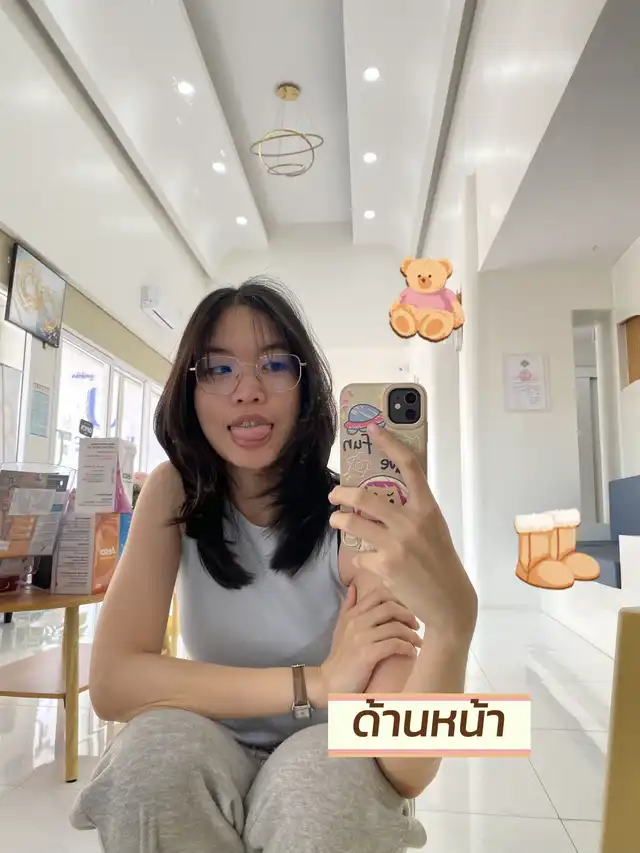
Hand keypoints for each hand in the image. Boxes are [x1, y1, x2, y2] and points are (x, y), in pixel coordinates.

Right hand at [319, 584, 421, 696]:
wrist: (330, 681)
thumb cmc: (339, 655)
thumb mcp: (341, 627)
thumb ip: (348, 606)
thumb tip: (354, 586)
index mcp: (352, 614)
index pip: (378, 595)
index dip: (397, 600)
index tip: (406, 611)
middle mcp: (357, 622)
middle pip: (390, 607)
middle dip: (408, 615)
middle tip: (416, 625)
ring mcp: (362, 638)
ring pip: (395, 627)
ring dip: (411, 634)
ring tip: (417, 642)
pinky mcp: (368, 654)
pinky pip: (394, 645)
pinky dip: (407, 648)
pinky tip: (411, 652)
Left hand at [328, 424, 476, 641]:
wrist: (449, 600)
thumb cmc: (440, 560)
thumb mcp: (433, 528)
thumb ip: (412, 511)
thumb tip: (381, 497)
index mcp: (427, 507)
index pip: (409, 466)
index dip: (390, 443)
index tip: (373, 429)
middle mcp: (411, 521)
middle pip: (365, 495)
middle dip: (342, 493)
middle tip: (334, 494)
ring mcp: (396, 544)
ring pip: (353, 522)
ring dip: (338, 520)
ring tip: (336, 520)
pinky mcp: (384, 566)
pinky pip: (360, 554)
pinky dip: (361, 557)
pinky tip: (368, 562)